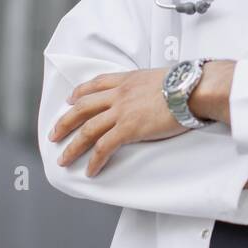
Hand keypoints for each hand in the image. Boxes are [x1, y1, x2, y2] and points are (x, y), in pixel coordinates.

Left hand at [50, 69, 184, 176]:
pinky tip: (90, 169)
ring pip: (88, 129)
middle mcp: (119, 94)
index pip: (96, 84)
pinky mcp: (129, 128)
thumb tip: (157, 93)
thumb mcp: (162, 77)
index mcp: (127, 80)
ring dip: (73, 146)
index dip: (80, 92)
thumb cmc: (186, 83)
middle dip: (65, 122)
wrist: (192, 88)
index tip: (70, 99)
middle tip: (54, 134)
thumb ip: (151, 86)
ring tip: (63, 159)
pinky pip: (104, 147)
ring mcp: (122, 111)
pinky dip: (95, 160)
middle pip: (82, 107)